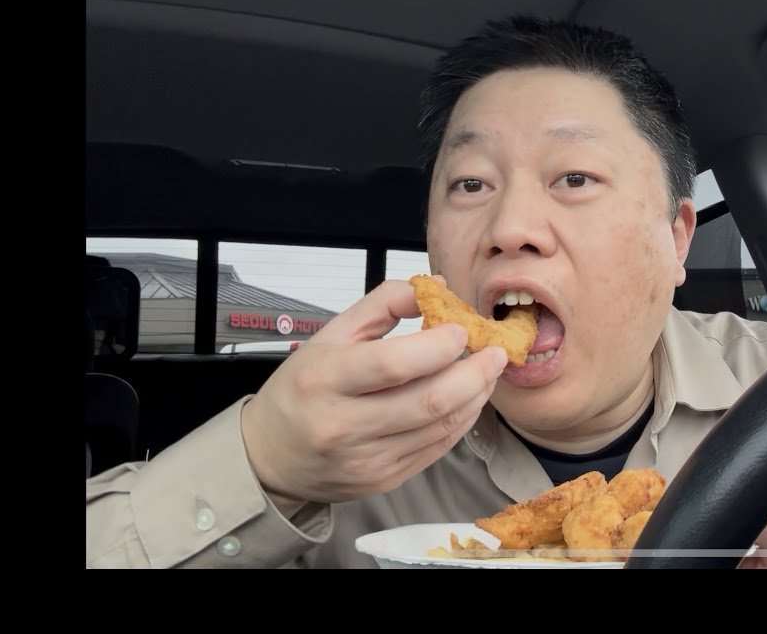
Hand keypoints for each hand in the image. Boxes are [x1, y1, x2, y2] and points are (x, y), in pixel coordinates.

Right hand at [240, 276, 507, 504]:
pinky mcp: (383, 480)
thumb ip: (382, 304)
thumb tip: (435, 285)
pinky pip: (437, 448)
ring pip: (440, 427)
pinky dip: (462, 420)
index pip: (393, 363)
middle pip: (428, 401)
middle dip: (475, 373)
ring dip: (475, 396)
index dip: (438, 345)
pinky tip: (469, 399)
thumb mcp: (330, 335)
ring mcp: (366, 459)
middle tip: (496, 351)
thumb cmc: (303, 388)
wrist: (270, 456)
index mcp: (324, 379)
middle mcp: (343, 424)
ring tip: (488, 372)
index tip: (461, 329)